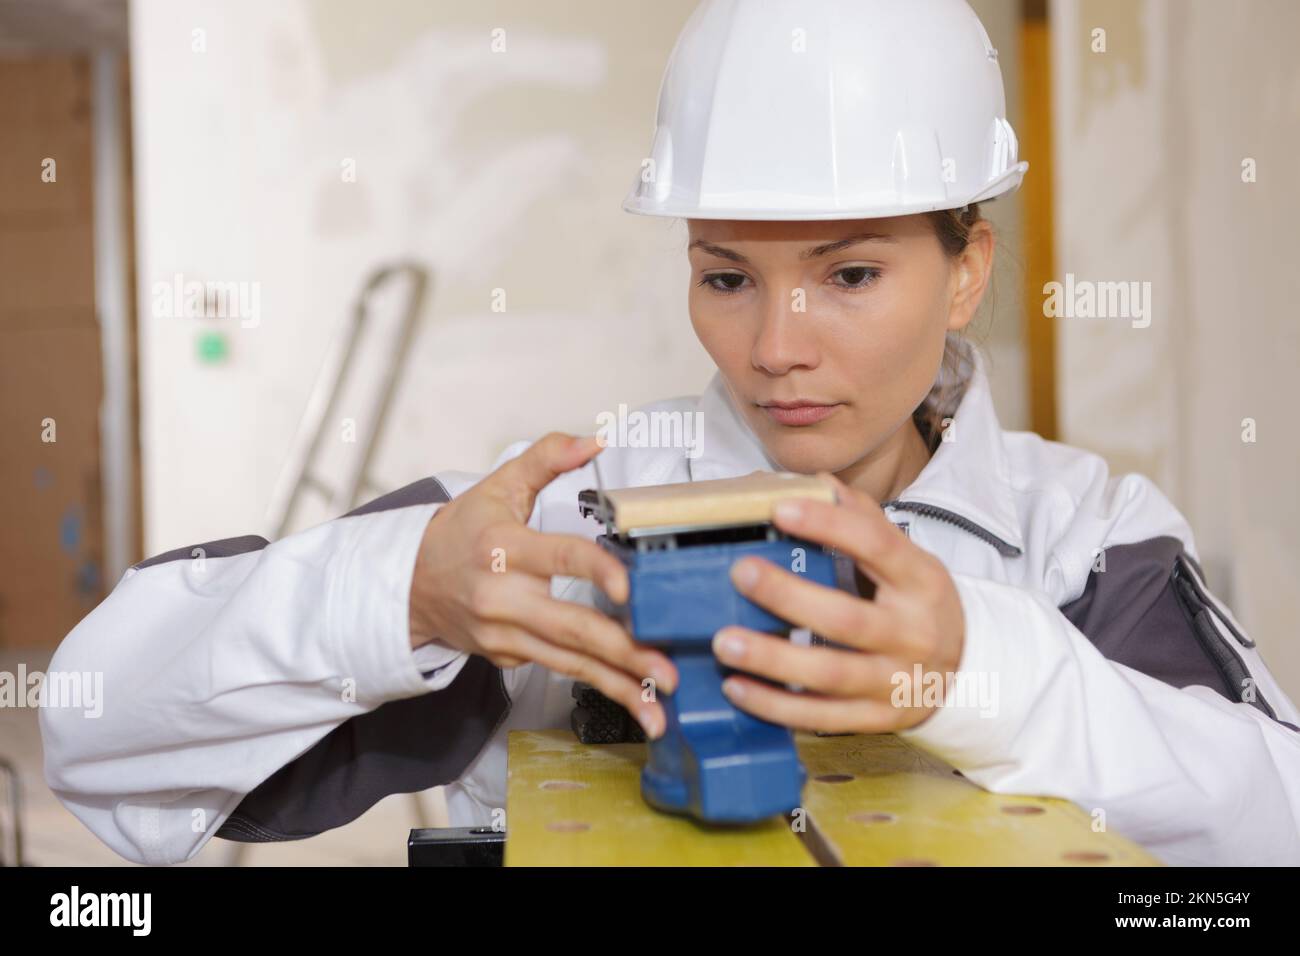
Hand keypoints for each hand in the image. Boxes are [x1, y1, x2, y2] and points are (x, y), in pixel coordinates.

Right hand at [408, 432, 676, 737]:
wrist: (409, 584)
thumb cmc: (462, 532)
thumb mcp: (498, 485)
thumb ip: (547, 457)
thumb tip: (594, 440)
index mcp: (504, 547)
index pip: (558, 556)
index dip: (595, 570)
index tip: (629, 587)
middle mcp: (502, 596)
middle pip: (569, 626)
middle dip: (622, 651)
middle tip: (666, 669)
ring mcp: (505, 633)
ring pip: (568, 663)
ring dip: (618, 687)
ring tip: (659, 708)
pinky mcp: (509, 656)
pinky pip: (560, 670)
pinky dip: (599, 685)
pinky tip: (635, 698)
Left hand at [712, 473, 964, 732]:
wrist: (965, 671)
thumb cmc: (916, 603)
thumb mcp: (906, 559)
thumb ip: (862, 521)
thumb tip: (815, 483)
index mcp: (920, 582)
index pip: (878, 546)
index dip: (830, 526)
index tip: (780, 510)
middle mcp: (913, 633)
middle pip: (847, 619)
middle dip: (789, 597)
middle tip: (740, 573)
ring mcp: (895, 682)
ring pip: (830, 675)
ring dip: (773, 660)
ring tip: (724, 642)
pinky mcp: (877, 719)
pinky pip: (821, 717)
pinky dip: (775, 706)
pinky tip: (736, 687)